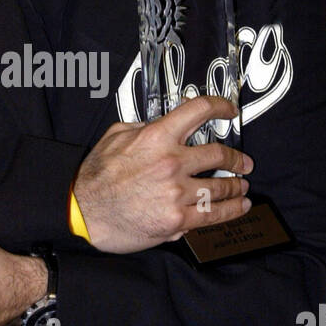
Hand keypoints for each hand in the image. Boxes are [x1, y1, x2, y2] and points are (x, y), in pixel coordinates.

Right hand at [72, 94, 253, 253]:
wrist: (82, 212)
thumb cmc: (95, 177)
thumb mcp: (115, 136)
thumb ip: (143, 128)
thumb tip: (163, 126)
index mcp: (156, 136)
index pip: (199, 111)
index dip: (221, 107)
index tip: (230, 110)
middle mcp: (171, 162)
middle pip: (219, 154)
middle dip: (237, 158)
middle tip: (244, 162)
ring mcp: (176, 192)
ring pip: (221, 186)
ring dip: (237, 186)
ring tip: (242, 187)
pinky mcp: (177, 219)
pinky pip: (213, 214)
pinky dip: (232, 210)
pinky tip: (239, 206)